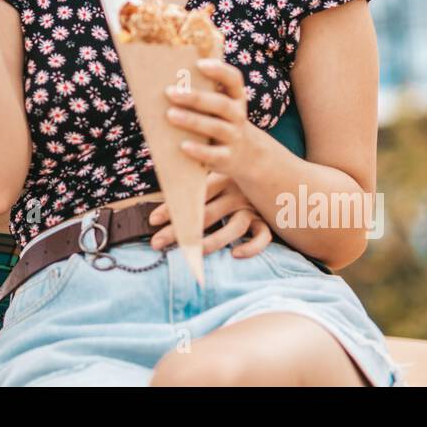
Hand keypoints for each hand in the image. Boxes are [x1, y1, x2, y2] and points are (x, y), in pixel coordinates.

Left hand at [147, 172, 273, 258]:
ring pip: (234, 227)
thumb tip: (166, 185)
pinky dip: (252, 247)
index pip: (194, 195)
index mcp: (222, 177)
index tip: (152, 220)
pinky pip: (262, 236)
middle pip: (207, 214)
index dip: (173, 208)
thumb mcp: (217, 171)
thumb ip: (197, 180)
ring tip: (195, 253)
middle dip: (181, 231)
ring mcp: (253, 208)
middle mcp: (237, 193)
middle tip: (157, 243)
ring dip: (214, 241)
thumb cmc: (234, 176)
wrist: (274, 171)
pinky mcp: (266, 221)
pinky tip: (235, 255)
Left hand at [163, 58, 263, 176]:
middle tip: (169, 92)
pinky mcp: (227, 158)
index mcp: (236, 98)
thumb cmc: (221, 121)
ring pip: (216, 128)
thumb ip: (203, 93)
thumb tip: (166, 83)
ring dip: (192, 120)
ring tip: (170, 114)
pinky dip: (199, 150)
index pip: (234, 79)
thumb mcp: (219, 106)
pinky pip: (214, 155)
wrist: (246, 155)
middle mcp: (238, 116)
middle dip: (195, 97)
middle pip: (221, 104)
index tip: (198, 64)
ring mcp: (234, 137)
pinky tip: (183, 145)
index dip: (219, 70)